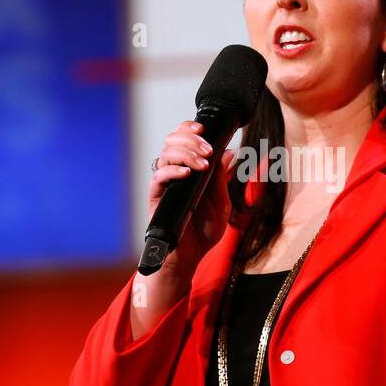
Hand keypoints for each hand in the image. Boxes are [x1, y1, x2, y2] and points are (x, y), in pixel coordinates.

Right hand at [148, 120, 235, 275]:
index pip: (184, 139)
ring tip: (202, 164)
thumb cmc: (204, 231)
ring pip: (165, 154)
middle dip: (190, 138)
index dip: (190, 128)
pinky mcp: (156, 197)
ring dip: (185, 153)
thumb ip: (223, 179)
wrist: (190, 257)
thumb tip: (229, 152)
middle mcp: (175, 173)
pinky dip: (172, 171)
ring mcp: (164, 184)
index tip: (204, 128)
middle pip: (172, 141)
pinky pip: (158, 177)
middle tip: (207, 150)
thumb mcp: (222, 203)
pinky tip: (187, 174)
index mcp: (190, 169)